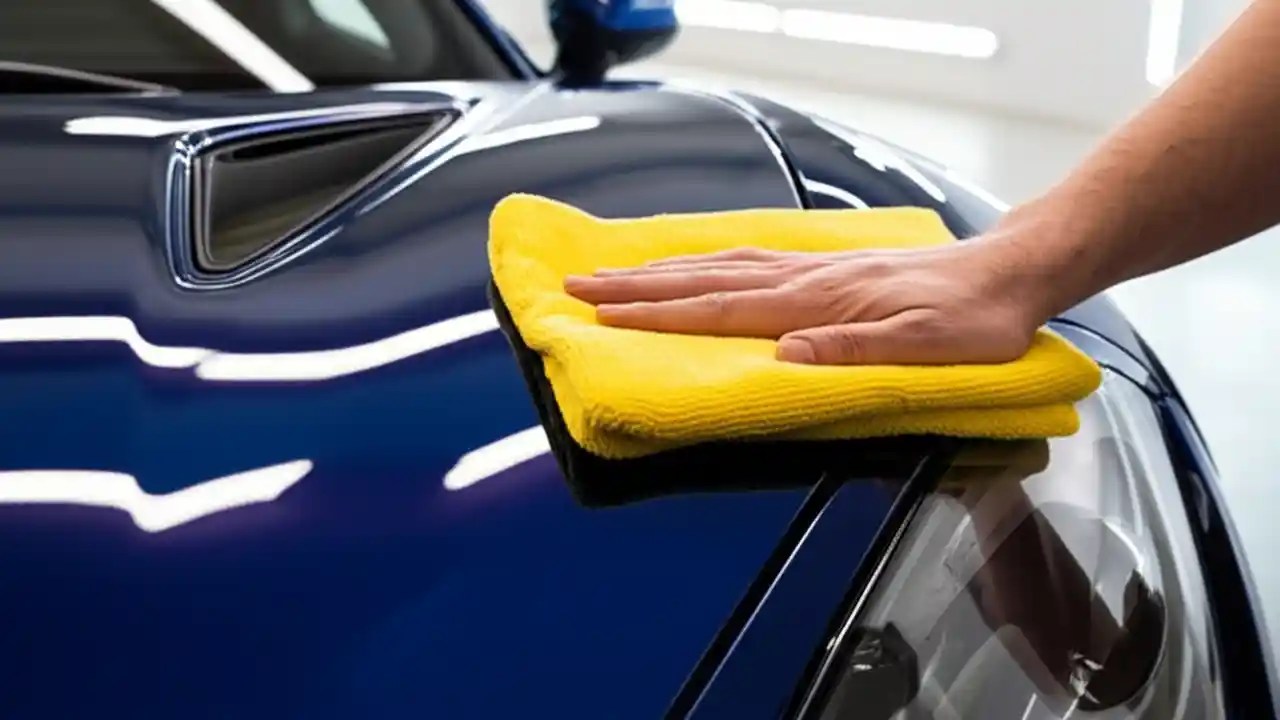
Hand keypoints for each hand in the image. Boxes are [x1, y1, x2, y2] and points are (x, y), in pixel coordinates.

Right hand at [563, 240, 1049, 364]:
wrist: (1007, 273)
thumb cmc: (973, 321)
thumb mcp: (928, 349)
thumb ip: (853, 351)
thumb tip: (785, 355)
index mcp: (820, 305)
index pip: (723, 310)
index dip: (660, 316)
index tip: (605, 316)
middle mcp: (805, 280)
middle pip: (703, 281)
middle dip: (636, 288)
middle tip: (579, 288)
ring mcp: (811, 268)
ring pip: (718, 264)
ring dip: (659, 271)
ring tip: (611, 274)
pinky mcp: (822, 266)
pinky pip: (745, 257)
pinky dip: (702, 259)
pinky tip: (686, 262)